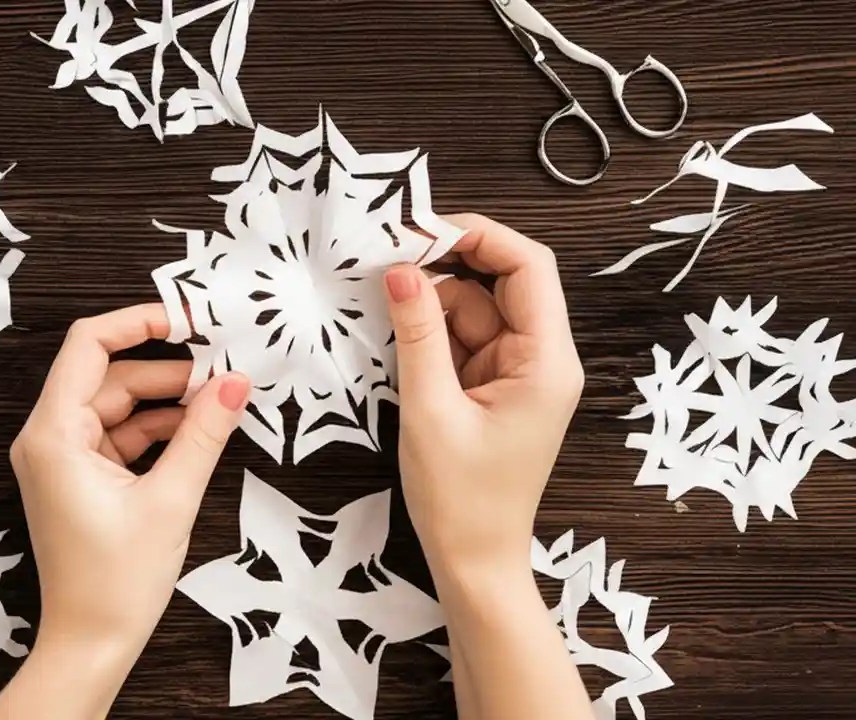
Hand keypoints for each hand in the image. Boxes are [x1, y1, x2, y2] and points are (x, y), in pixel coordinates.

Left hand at [0, 303, 248, 719]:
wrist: (90, 645)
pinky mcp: (79, 478)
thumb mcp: (171, 500)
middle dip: (166, 368)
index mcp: (53, 435)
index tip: (188, 319)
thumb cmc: (115, 583)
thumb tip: (235, 383)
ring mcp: (62, 459)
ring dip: (167, 400)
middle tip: (222, 366)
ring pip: (118, 404)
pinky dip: (156, 429)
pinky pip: (119, 434)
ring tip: (220, 400)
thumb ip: (203, 434)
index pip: (89, 345)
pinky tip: (199, 430)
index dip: (139, 322)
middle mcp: (48, 439)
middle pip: (109, 374)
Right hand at [384, 214, 591, 719]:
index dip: (478, 235)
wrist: (474, 565)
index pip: (528, 267)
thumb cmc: (460, 499)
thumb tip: (402, 268)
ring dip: (429, 303)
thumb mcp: (430, 409)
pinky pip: (462, 342)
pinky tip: (393, 333)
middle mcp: (542, 360)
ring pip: (474, 311)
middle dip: (444, 267)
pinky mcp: (493, 390)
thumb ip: (417, 334)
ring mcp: (517, 375)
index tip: (420, 228)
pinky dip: (429, 334)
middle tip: (384, 260)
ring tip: (377, 302)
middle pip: (499, 284)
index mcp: (546, 362)